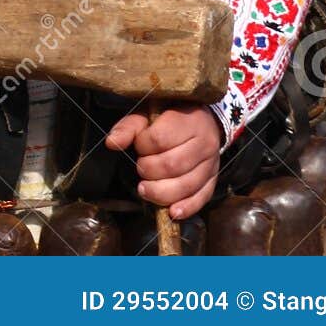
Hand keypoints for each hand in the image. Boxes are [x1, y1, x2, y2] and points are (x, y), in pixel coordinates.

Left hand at [106, 105, 223, 219]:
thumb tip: (111, 143)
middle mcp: (203, 143)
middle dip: (149, 171)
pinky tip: (172, 212)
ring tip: (145, 189)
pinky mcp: (213, 180)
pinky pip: (202, 197)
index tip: (139, 146)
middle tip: (141, 168)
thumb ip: (129, 127)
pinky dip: (186, 207)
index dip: (142, 146)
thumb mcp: (148, 113)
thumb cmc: (170, 117)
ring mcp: (211, 164)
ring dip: (161, 192)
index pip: (159, 139)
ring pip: (187, 185)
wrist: (204, 121)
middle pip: (172, 165)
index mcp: (186, 121)